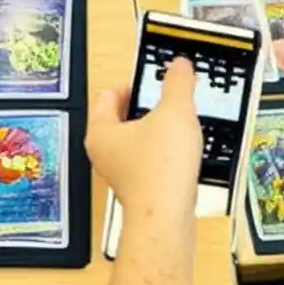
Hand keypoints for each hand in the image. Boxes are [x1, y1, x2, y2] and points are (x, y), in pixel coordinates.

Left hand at [87, 58, 201, 214]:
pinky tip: (182, 151)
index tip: (153, 80)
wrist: (168, 217)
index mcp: (101, 130)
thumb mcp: (175, 112)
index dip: (132, 83)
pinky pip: (149, 160)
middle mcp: (105, 152)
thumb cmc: (159, 170)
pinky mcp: (140, 187)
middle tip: (168, 99)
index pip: (108, 94)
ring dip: (157, 130)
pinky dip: (164, 153)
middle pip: (122, 117)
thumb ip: (177, 84)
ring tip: (179, 123)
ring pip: (136, 140)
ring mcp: (122, 172)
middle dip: (146, 107)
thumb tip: (179, 66)